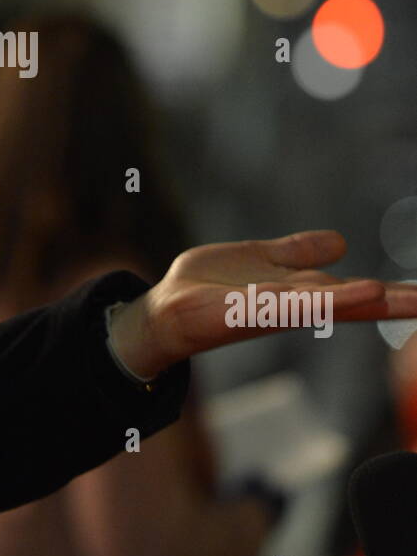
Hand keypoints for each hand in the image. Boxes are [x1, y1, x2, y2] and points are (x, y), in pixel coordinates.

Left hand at [110, 229, 416, 379]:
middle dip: (389, 303)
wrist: (161, 312)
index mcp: (299, 292)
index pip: (358, 292)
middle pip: (347, 303)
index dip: (396, 294)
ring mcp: (262, 310)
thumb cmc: (209, 290)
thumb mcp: (260, 260)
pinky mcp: (231, 311)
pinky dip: (289, 301)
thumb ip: (296, 253)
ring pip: (312, 304)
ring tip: (381, 294)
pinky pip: (268, 305)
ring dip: (346, 300)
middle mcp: (288, 305)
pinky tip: (314, 294)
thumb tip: (340, 242)